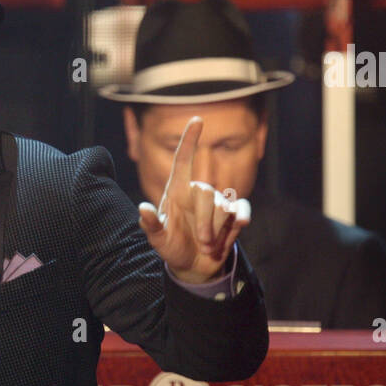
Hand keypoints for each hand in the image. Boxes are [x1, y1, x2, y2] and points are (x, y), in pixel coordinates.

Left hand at [138, 116, 250, 282]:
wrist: (193, 266)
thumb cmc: (172, 247)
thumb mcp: (157, 240)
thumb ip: (150, 225)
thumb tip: (142, 209)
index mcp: (177, 192)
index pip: (183, 161)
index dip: (190, 141)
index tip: (197, 119)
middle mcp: (198, 192)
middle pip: (208, 193)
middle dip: (204, 223)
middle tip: (202, 243)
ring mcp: (218, 203)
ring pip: (224, 209)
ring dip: (216, 233)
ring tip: (207, 246)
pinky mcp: (234, 215)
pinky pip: (242, 212)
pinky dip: (239, 223)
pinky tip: (236, 230)